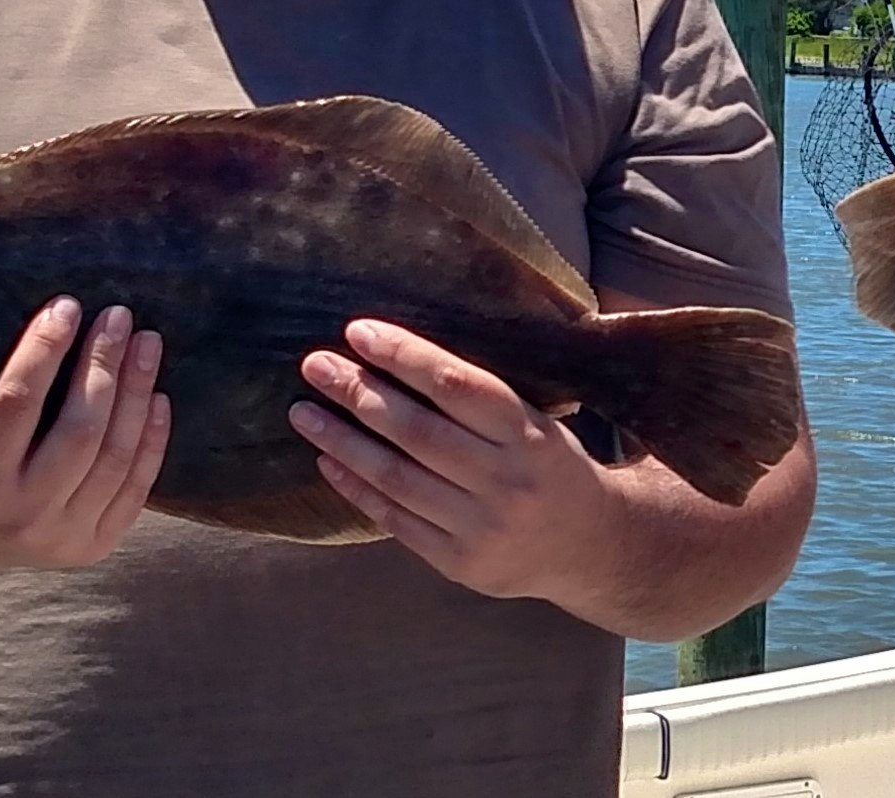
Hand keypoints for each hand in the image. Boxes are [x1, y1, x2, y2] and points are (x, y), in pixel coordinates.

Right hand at [0, 296, 169, 571]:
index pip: (14, 407)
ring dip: (137, 393)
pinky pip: (135, 488)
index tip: (66, 304)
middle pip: (79, 432)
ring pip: (115, 456)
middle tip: (119, 315)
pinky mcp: (94, 548)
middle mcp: (19, 518)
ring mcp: (61, 539)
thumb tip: (41, 304)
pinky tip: (160, 396)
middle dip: (104, 366)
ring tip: (147, 343)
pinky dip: (153, 439)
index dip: (42, 352)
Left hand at [291, 320, 617, 604]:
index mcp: (530, 434)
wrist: (590, 546)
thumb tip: (399, 356)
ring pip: (397, 477)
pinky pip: (395, 520)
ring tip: (304, 411)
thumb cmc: (551, 465)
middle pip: (417, 431)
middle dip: (358, 393)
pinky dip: (356, 488)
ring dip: (342, 441)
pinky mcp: (460, 563)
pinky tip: (327, 460)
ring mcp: (482, 527)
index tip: (359, 332)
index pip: (457, 386)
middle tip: (316, 365)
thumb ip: (481, 400)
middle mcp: (507, 481)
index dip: (405, 357)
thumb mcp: (538, 423)